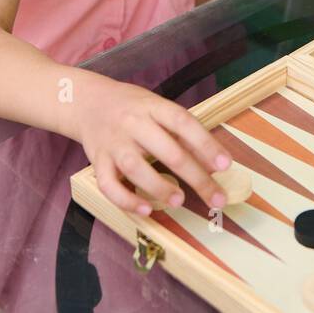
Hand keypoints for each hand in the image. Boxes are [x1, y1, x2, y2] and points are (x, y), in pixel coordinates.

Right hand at [76, 75, 231, 216]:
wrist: (87, 102)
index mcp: (152, 106)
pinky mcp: (97, 161)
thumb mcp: (157, 108)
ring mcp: (113, 143)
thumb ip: (181, 132)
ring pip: (135, 168)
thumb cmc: (133, 108)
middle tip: (216, 199)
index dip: (206, 144)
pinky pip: (109, 185)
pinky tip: (146, 210)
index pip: (183, 123)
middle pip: (167, 151)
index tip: (225, 165)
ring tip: (179, 201)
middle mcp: (132, 123)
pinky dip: (127, 200)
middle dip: (195, 177)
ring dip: (159, 187)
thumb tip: (213, 163)